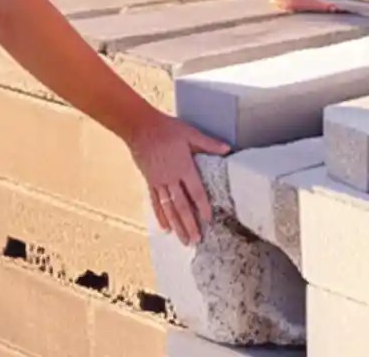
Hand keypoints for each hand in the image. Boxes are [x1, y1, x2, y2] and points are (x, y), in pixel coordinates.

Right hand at [128, 111, 230, 245]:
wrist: (140, 127)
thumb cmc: (167, 129)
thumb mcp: (190, 133)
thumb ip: (208, 144)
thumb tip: (227, 149)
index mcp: (184, 167)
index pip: (196, 191)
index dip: (203, 206)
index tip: (208, 220)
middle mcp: (171, 178)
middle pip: (181, 205)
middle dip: (189, 224)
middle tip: (196, 240)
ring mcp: (159, 182)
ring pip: (169, 208)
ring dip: (176, 225)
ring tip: (183, 240)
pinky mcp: (150, 182)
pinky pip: (156, 202)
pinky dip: (160, 216)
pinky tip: (165, 227)